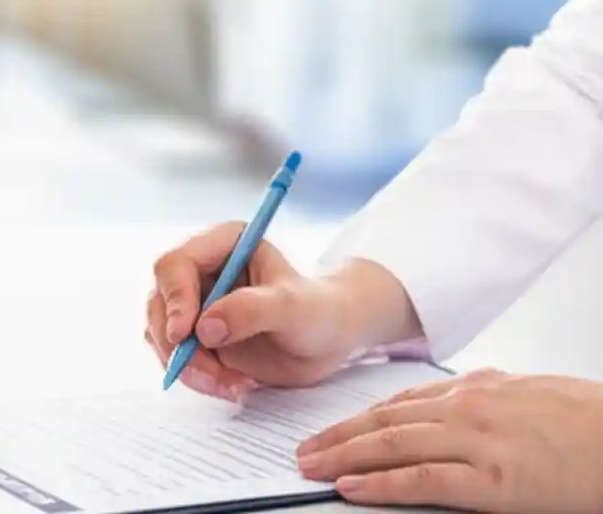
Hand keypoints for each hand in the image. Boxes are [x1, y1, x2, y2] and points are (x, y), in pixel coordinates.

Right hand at [144, 223, 362, 399]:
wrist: (325, 341)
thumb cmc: (317, 313)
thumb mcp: (292, 309)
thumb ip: (251, 311)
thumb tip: (204, 328)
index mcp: (221, 243)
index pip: (175, 264)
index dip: (174, 299)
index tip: (184, 335)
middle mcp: (199, 268)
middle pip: (160, 302)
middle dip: (178, 345)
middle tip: (210, 375)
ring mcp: (192, 302)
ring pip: (162, 333)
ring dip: (188, 366)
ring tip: (230, 386)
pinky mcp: (192, 333)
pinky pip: (174, 355)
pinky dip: (195, 376)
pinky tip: (229, 385)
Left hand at [297, 370, 602, 511]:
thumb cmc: (590, 422)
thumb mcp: (530, 397)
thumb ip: (489, 399)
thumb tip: (457, 407)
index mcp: (476, 389)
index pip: (400, 404)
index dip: (358, 419)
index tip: (330, 430)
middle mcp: (467, 408)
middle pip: (384, 422)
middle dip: (337, 436)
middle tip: (302, 451)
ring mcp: (477, 442)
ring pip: (391, 446)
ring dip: (343, 457)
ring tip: (310, 467)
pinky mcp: (493, 479)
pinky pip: (422, 481)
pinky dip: (381, 484)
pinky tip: (350, 488)